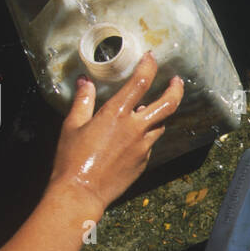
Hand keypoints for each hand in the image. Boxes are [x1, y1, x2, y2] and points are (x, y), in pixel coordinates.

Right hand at [50, 53, 183, 207]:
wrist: (82, 192)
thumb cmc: (72, 159)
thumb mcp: (72, 125)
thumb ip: (83, 101)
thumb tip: (84, 82)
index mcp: (116, 114)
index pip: (141, 82)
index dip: (149, 66)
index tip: (151, 58)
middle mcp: (135, 128)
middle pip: (168, 104)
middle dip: (176, 90)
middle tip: (177, 81)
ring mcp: (143, 146)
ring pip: (160, 125)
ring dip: (158, 115)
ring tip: (148, 110)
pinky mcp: (143, 162)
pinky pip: (149, 143)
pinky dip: (145, 136)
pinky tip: (132, 138)